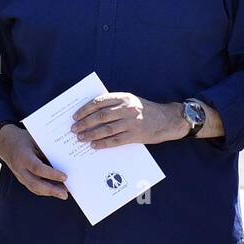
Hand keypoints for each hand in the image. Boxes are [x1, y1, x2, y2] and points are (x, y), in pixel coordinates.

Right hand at [0, 124, 68, 199]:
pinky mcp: (22, 179)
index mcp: (23, 156)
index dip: (51, 174)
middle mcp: (20, 169)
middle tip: (65, 194)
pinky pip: (34, 188)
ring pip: (35, 188)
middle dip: (51, 190)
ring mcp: (20, 176)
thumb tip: (64, 161)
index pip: (37, 168)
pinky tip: (56, 190)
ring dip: (50, 192)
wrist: (6, 144)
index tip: (65, 177)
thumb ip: (46, 150)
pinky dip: (45, 190)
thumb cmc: (23, 139)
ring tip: (63, 194)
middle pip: (35, 184)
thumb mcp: (35, 140)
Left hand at [71, 92, 186, 147]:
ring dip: (91, 134)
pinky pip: (116, 140)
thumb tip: (91, 113)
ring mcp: (132, 122)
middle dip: (84, 123)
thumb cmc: (146, 110)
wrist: (169, 119)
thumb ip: (114, 104)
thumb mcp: (131, 101)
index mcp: (124, 98)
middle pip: (100, 116)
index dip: (85, 110)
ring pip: (106, 129)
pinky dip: (103, 143)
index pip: (99, 102)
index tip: (75, 116)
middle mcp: (127, 109)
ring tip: (81, 138)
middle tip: (74, 129)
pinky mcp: (136, 135)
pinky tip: (94, 145)